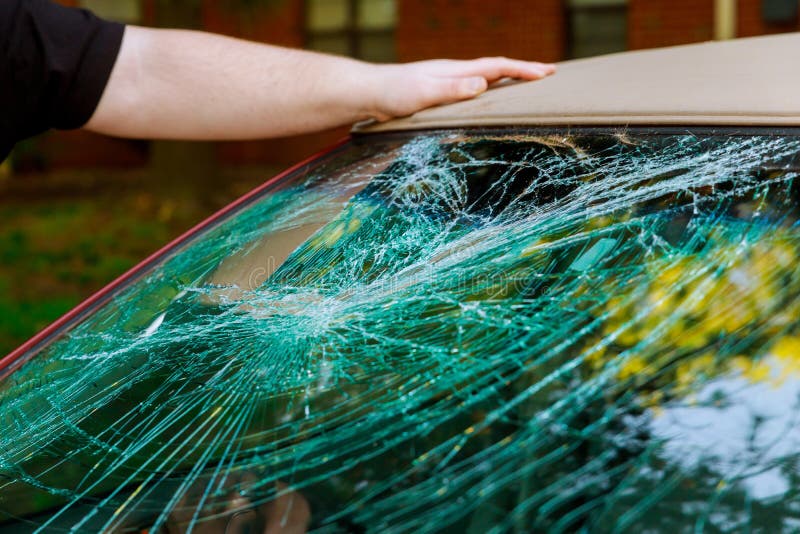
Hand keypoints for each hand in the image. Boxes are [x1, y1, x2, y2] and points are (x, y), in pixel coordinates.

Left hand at [367, 57, 555, 121]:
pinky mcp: (440, 90)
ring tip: (528, 81)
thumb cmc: (394, 94)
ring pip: (487, 76)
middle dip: (524, 70)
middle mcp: (455, 72)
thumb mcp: (424, 93)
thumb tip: (483, 84)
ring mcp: (448, 80)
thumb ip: (453, 89)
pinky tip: (491, 94)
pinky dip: (491, 87)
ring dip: (509, 77)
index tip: (546, 73)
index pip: (497, 67)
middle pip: (497, 68)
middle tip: (549, 73)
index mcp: (456, 71)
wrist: (369, 91)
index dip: (523, 70)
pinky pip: (474, 86)